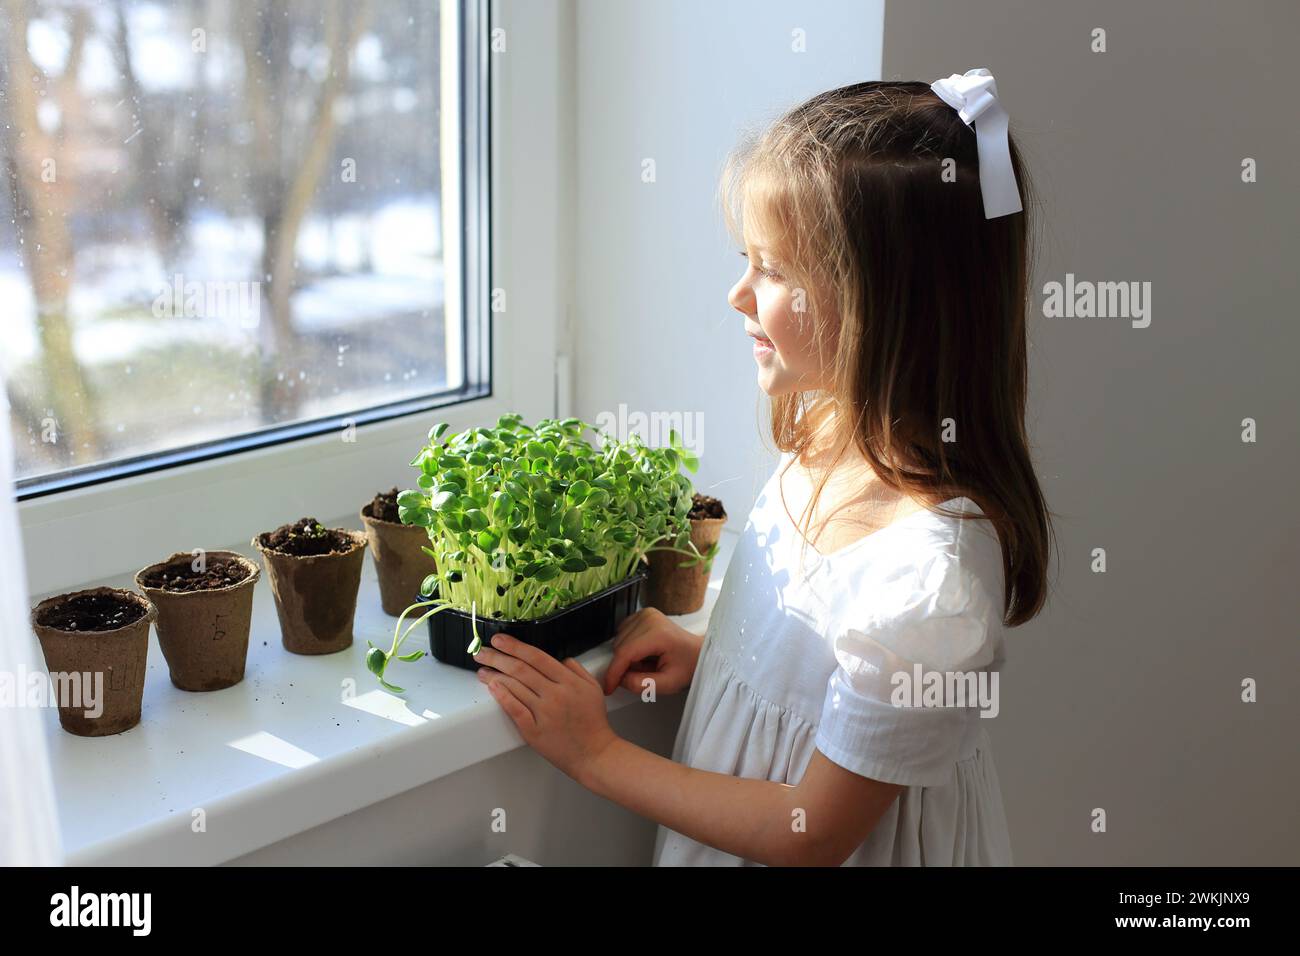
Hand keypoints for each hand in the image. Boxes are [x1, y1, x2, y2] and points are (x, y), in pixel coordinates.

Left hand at [473, 633, 617, 783]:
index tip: (500, 639)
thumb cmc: (592, 722)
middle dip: (498, 657)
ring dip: (494, 676)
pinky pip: (514, 709)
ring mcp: (544, 713)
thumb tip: (559, 659)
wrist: (594, 753)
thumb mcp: (592, 688)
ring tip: (483, 670)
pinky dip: (502, 696)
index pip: (536, 657)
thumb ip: (575, 669)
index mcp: (569, 682)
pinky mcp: (534, 731)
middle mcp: (555, 695)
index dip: (515, 646)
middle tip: (483, 652)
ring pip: (514, 687)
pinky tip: (492, 687)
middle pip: (521, 669)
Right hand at [603, 607, 702, 697]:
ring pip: (618, 641)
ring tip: (646, 664)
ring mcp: (645, 614)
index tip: (608, 688)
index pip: (625, 653)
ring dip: (626, 658)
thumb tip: (621, 680)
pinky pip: (622, 635)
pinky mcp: (642, 614)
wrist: (698, 652)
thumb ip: (643, 685)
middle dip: (624, 667)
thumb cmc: (688, 665)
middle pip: (620, 647)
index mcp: (658, 633)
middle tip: (642, 676)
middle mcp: (649, 618)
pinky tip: (643, 654)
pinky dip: (628, 648)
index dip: (613, 673)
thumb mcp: (669, 683)